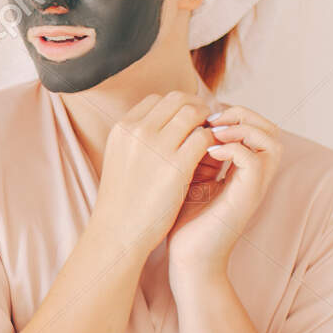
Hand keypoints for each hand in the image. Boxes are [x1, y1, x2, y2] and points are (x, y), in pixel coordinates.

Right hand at [87, 92, 215, 259]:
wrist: (119, 232)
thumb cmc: (122, 201)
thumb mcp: (120, 158)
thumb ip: (138, 138)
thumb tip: (163, 125)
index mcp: (123, 128)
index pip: (157, 99)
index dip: (177, 107)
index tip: (187, 122)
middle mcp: (138, 131)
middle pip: (177, 100)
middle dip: (196, 108)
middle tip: (206, 124)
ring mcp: (157, 146)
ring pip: (193, 113)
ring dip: (207, 123)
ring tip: (212, 139)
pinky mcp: (177, 165)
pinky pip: (204, 137)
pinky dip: (212, 141)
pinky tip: (213, 155)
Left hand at [168, 105, 282, 278]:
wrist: (188, 259)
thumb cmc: (185, 221)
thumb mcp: (190, 177)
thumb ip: (197, 152)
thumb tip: (190, 122)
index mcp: (243, 170)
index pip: (256, 127)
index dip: (234, 114)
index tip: (205, 117)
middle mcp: (255, 176)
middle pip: (271, 129)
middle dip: (243, 115)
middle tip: (213, 120)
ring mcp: (254, 187)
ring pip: (271, 141)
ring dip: (242, 129)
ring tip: (213, 133)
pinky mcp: (247, 197)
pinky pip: (254, 160)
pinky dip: (233, 149)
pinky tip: (207, 153)